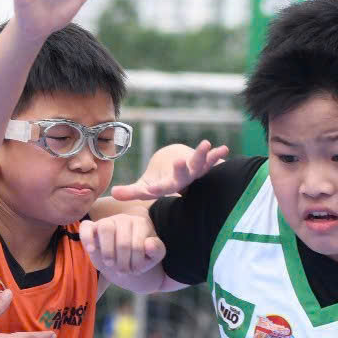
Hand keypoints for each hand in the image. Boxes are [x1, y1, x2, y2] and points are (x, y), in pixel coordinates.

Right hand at [80, 211, 165, 282]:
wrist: (125, 261)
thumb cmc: (140, 257)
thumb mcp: (153, 257)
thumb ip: (157, 250)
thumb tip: (149, 244)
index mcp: (141, 223)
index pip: (138, 243)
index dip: (136, 262)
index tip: (136, 272)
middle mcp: (124, 219)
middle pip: (122, 239)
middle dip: (123, 261)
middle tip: (123, 272)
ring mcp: (107, 221)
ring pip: (106, 228)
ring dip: (108, 251)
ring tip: (110, 264)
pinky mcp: (91, 227)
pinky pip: (86, 227)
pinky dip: (87, 238)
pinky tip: (92, 250)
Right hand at [111, 139, 229, 202]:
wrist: (179, 180)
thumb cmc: (158, 182)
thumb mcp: (144, 187)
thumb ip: (131, 192)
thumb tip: (113, 194)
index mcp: (165, 188)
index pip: (158, 189)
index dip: (154, 189)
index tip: (150, 189)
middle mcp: (181, 182)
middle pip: (180, 177)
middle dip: (180, 169)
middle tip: (178, 162)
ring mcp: (193, 174)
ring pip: (198, 166)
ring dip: (202, 156)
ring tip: (205, 144)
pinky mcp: (202, 166)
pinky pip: (210, 160)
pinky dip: (216, 154)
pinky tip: (224, 148)